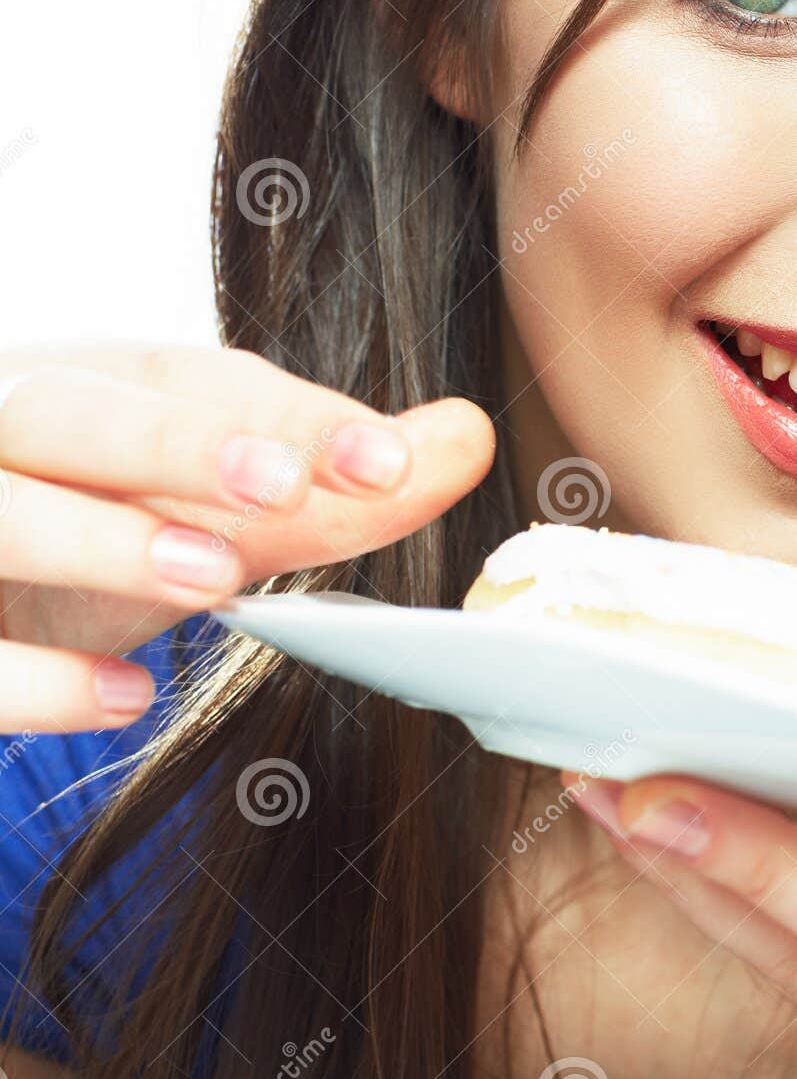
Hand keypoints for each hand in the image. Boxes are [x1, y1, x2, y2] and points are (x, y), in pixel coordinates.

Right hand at [0, 342, 492, 731]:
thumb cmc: (89, 522)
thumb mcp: (201, 500)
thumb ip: (327, 478)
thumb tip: (467, 434)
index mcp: (88, 384)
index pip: (187, 379)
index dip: (287, 417)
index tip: (390, 462)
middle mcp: (1, 429)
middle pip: (66, 411)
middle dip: (177, 444)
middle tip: (284, 490)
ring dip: (99, 539)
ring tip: (211, 576)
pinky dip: (32, 678)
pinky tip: (126, 699)